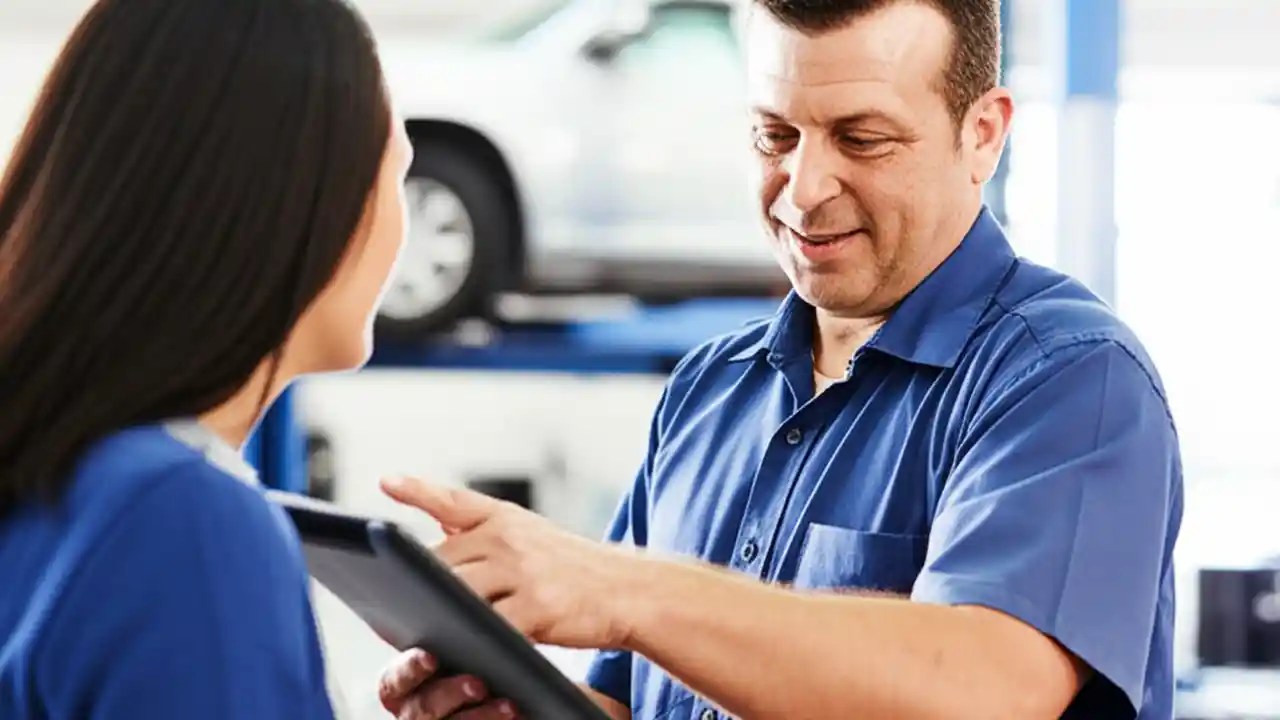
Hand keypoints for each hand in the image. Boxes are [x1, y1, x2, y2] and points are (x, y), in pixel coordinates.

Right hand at [378, 648, 518, 719]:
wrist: (484, 697)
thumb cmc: (466, 667)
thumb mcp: (455, 652)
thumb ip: (453, 640)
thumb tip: (470, 621)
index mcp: (401, 687)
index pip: (394, 679)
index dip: (411, 668)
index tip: (431, 658)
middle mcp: (411, 714)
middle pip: (423, 708)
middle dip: (451, 694)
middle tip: (478, 684)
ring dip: (481, 716)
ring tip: (508, 706)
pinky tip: (515, 716)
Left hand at [380, 476, 642, 648]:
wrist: (629, 590)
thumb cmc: (573, 568)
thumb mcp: (531, 534)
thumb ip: (485, 530)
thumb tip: (438, 522)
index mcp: (506, 518)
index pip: (453, 501)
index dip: (418, 491)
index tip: (387, 483)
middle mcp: (511, 538)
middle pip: (441, 561)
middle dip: (417, 586)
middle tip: (394, 602)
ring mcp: (523, 572)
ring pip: (458, 594)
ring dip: (437, 614)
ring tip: (417, 628)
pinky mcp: (536, 608)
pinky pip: (488, 627)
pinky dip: (470, 641)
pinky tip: (460, 649)